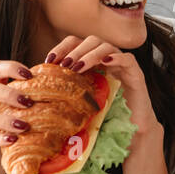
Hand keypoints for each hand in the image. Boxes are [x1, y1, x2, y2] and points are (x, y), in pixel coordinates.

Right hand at [0, 59, 35, 173]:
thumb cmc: (7, 143)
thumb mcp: (21, 123)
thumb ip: (33, 110)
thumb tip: (67, 100)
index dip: (11, 67)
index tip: (30, 74)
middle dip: (8, 92)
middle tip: (28, 102)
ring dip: (4, 118)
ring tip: (23, 126)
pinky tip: (11, 141)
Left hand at [44, 35, 159, 138]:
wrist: (132, 132)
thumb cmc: (105, 119)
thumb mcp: (80, 105)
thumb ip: (65, 96)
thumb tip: (38, 96)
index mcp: (92, 63)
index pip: (75, 44)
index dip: (62, 48)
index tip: (49, 61)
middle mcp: (107, 60)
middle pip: (91, 41)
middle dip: (75, 51)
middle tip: (65, 65)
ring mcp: (122, 66)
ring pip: (107, 46)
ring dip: (91, 54)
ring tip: (79, 67)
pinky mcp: (136, 75)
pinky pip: (128, 59)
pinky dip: (117, 57)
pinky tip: (106, 62)